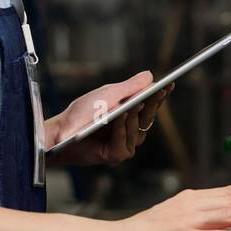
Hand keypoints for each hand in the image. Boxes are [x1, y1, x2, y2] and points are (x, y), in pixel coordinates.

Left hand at [46, 71, 174, 166]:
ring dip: (134, 116)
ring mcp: (125, 143)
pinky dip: (122, 128)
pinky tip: (121, 116)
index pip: (150, 104)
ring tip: (136, 102)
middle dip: (153, 103)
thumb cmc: (82, 113)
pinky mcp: (116, 154)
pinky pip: (124, 141)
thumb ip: (129, 87)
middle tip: (158, 91)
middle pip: (148, 117)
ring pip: (138, 130)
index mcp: (130, 113)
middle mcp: (130, 129)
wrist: (61, 131)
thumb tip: (151, 76)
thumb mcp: (108, 94)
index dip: (160, 95)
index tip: (169, 83)